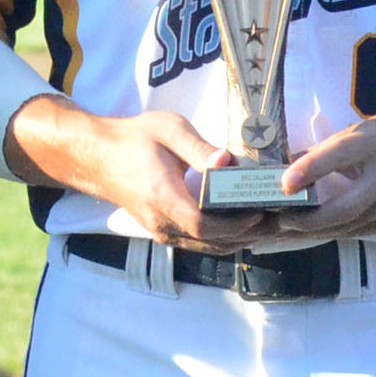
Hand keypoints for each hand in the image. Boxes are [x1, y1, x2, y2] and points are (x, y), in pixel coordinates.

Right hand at [7, 104, 290, 253]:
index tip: (261, 210)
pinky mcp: (164, 231)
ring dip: (239, 238)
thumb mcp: (168, 130)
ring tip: (269, 223)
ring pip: (207, 247)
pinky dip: (224, 238)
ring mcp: (161, 231)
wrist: (96, 155)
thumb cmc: (133, 137)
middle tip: (279, 219)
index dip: (236, 224)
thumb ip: (200, 148)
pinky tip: (246, 224)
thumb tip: (229, 162)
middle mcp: (161, 221)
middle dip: (248, 232)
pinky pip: (198, 243)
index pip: (204, 225)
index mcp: (162, 196)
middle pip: (211, 241)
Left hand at [277, 113, 375, 244]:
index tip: (284, 184)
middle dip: (310, 220)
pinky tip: (321, 231)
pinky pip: (365, 231)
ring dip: (318, 231)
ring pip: (352, 226)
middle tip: (282, 220)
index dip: (311, 170)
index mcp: (375, 142)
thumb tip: (288, 168)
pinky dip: (340, 231)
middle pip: (346, 208)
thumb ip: (328, 150)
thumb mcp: (362, 130)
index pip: (339, 155)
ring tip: (291, 231)